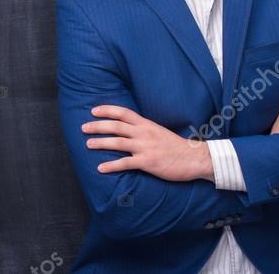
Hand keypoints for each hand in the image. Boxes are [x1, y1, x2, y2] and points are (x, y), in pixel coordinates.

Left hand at [83, 106, 211, 181]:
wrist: (194, 158)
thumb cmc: (176, 147)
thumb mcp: (159, 131)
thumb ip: (143, 129)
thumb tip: (128, 129)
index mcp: (146, 124)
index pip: (123, 112)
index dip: (107, 110)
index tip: (93, 110)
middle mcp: (144, 133)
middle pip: (116, 126)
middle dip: (98, 126)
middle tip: (84, 127)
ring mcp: (145, 147)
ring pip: (117, 142)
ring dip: (101, 143)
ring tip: (88, 144)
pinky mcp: (148, 162)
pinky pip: (125, 163)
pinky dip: (111, 166)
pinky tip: (101, 168)